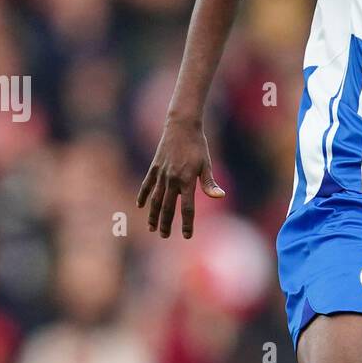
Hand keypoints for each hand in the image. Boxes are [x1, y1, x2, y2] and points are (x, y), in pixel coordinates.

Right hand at [137, 116, 224, 238]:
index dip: (187, 223)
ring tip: (152, 228)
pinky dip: (143, 196)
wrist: (181, 126)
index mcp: (187, 181)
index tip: (187, 236)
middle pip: (167, 207)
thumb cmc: (198, 145)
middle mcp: (172, 180)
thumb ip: (209, 183)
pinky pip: (147, 184)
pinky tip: (141, 206)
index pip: (187, 208)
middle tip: (165, 236)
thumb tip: (220, 196)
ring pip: (155, 199)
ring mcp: (161, 174)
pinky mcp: (154, 167)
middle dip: (166, 223)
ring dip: (153, 215)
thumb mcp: (206, 164)